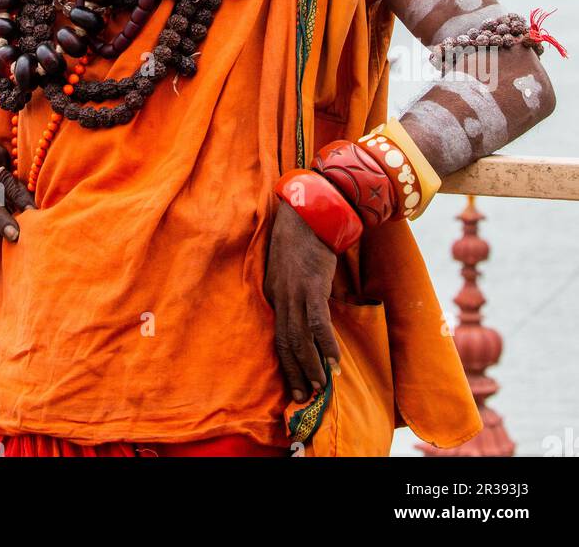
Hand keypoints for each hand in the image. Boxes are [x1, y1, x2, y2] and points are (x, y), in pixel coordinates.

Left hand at [265, 200, 340, 401]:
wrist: (308, 210)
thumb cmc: (300, 236)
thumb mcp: (287, 266)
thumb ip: (290, 289)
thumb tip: (301, 310)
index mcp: (273, 293)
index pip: (277, 335)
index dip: (285, 362)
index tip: (292, 383)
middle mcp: (280, 296)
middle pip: (285, 342)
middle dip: (294, 372)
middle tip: (302, 396)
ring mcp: (295, 293)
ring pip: (300, 339)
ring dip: (310, 366)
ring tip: (318, 388)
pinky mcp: (313, 286)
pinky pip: (318, 323)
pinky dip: (326, 346)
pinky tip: (334, 364)